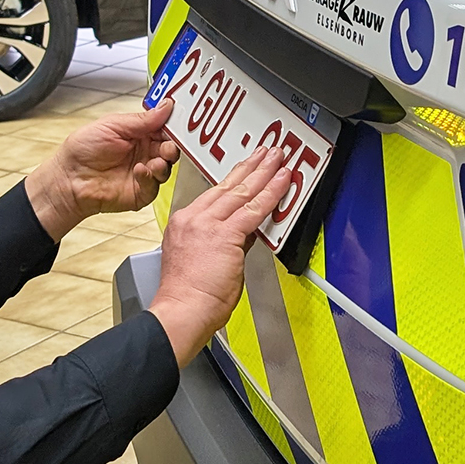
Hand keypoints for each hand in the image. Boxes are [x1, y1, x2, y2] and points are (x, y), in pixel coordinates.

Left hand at [25, 104, 181, 239]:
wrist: (68, 179)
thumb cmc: (82, 150)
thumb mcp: (112, 125)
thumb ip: (142, 119)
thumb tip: (165, 106)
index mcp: (139, 134)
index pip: (164, 128)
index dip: (173, 126)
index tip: (179, 124)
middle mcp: (144, 153)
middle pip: (170, 148)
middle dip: (173, 146)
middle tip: (169, 145)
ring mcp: (144, 173)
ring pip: (167, 167)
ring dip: (164, 163)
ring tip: (153, 161)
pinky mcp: (142, 192)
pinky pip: (155, 186)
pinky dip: (150, 178)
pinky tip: (139, 171)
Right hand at [150, 147, 291, 365]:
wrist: (181, 311)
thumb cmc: (188, 296)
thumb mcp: (202, 260)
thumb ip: (225, 242)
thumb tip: (245, 233)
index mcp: (184, 223)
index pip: (215, 195)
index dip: (235, 179)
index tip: (247, 168)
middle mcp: (193, 218)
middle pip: (228, 186)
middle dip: (251, 167)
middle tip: (267, 152)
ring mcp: (208, 225)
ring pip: (243, 191)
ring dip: (264, 172)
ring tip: (278, 159)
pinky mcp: (224, 235)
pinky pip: (255, 209)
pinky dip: (272, 193)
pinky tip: (283, 181)